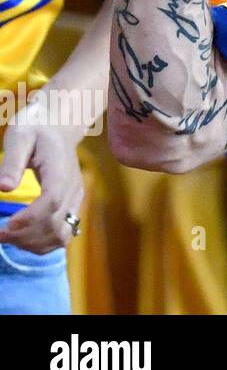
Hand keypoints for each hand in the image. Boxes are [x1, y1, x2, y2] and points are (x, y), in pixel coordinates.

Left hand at [0, 97, 84, 253]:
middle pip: (56, 224)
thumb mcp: (19, 136)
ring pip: (62, 235)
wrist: (60, 125)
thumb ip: (12, 161)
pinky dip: (43, 244)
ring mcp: (76, 199)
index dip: (30, 218)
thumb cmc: (37, 128)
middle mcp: (73, 189)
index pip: (52, 201)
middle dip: (24, 236)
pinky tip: (22, 238)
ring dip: (33, 244)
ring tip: (8, 237)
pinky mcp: (72, 206)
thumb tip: (3, 188)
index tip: (5, 225)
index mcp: (61, 171)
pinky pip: (63, 234)